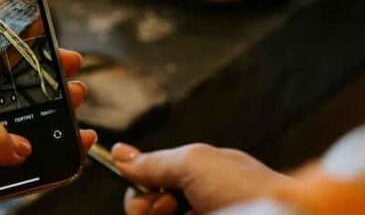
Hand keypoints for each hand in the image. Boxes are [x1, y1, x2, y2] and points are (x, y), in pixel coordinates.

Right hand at [112, 143, 292, 214]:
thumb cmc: (244, 189)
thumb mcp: (192, 162)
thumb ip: (153, 161)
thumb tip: (119, 154)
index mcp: (197, 174)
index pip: (150, 175)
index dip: (135, 177)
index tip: (129, 174)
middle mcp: (193, 200)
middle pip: (143, 202)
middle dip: (144, 201)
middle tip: (167, 202)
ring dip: (151, 213)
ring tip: (176, 213)